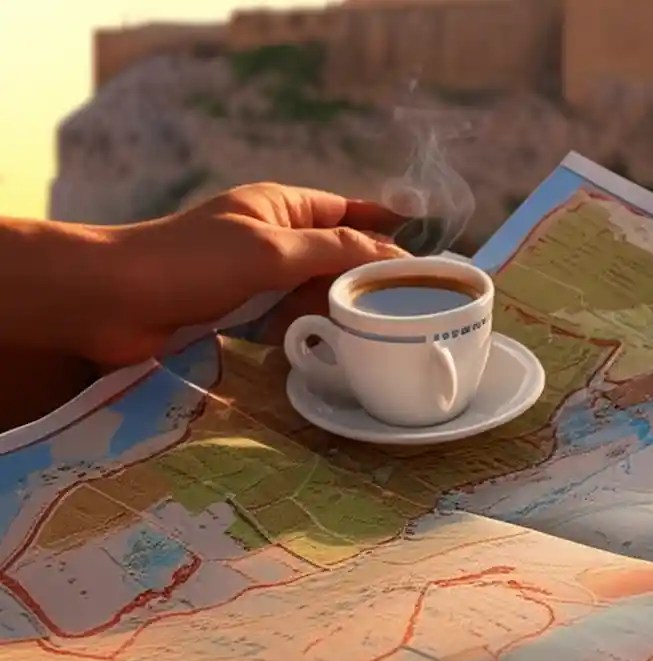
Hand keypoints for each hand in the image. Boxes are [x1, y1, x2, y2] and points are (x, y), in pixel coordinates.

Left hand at [82, 183, 410, 366]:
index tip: (427, 248)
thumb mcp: (272, 250)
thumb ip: (334, 250)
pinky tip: (333, 348)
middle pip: (335, 253)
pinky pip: (286, 317)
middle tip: (413, 304)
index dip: (387, 224)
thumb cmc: (190, 262)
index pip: (348, 210)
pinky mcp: (236, 311)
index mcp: (280, 206)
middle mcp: (270, 236)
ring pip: (313, 290)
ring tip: (383, 331)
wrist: (109, 300)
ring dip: (338, 307)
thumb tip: (390, 254)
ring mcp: (252, 275)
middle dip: (369, 275)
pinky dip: (308, 329)